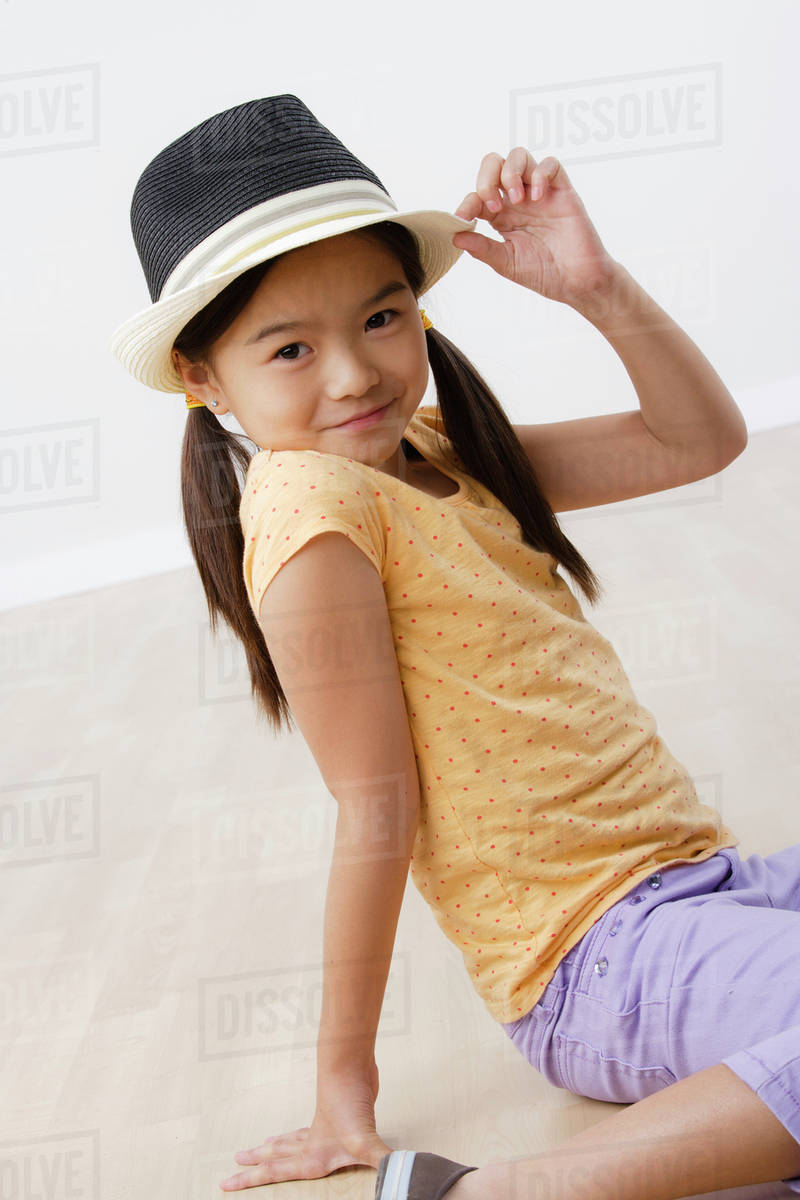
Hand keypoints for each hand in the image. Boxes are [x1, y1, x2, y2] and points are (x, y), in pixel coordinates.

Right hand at [219, 1062, 391, 1190]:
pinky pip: (310, 1128)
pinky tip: (310, 1130)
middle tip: (233, 1165)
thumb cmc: (353, 1102)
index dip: (250, 1181)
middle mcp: (313, 1143)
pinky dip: (300, 1132)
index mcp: (312, 1155)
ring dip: (276, 1144)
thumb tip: (398, 1176)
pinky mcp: (336, 1115)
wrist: (351, 1063)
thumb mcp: (367, 1141)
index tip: (224, 1184)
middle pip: (277, 1155)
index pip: (276, 1172)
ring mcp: (324, 1127)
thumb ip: (383, 1161)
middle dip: (255, 1164)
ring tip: (264, 1143)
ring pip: (292, 1139)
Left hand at [452, 148, 618, 306]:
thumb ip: (482, 248)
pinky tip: (538, 198)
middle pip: (494, 164)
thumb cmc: (544, 274)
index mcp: (501, 217)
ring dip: (511, 172)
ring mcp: (539, 193)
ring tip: (516, 199)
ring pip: (519, 156)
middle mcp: (518, 201)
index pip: (477, 196)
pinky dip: (540, 174)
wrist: (576, 282)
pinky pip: (550, 165)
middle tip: (493, 204)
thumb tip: (455, 236)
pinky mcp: (562, 191)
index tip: (462, 218)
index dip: (466, 203)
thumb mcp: (506, 263)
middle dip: (486, 177)